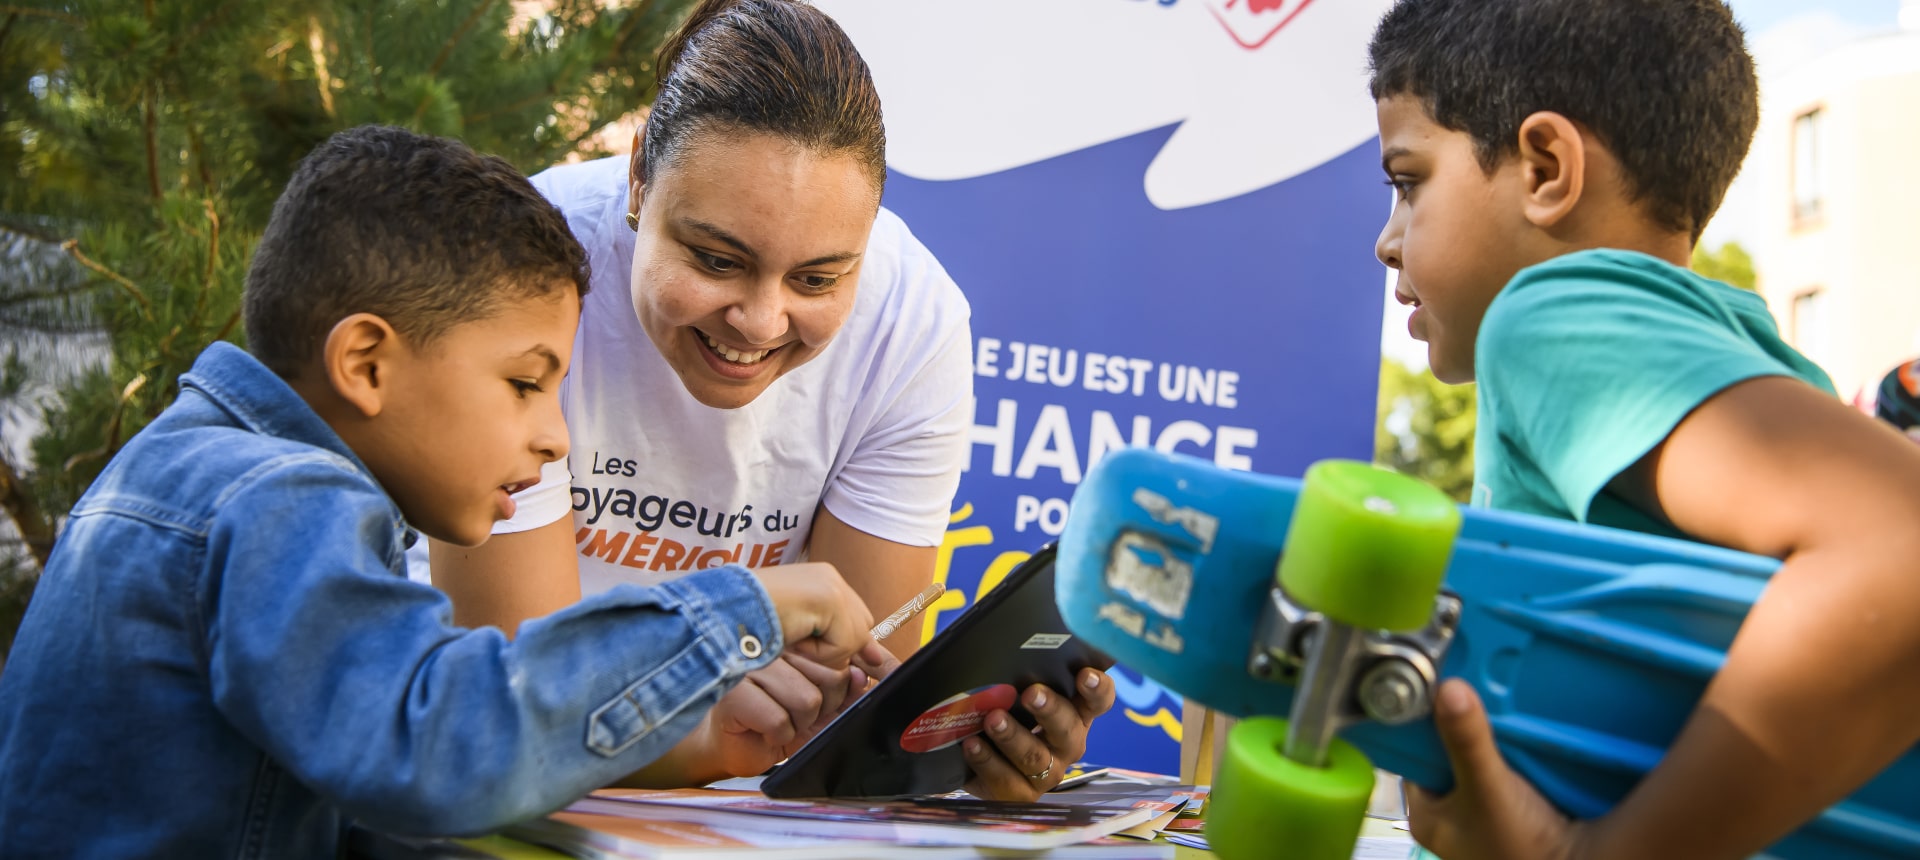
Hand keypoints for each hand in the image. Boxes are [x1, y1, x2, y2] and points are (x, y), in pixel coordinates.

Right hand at [701, 650, 872, 778]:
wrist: (735, 748)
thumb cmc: (774, 723)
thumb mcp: (820, 709)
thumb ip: (845, 692)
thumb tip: (862, 678)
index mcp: (795, 643)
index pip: (841, 664)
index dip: (836, 696)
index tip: (813, 705)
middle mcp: (773, 647)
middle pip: (830, 680)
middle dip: (818, 712)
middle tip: (792, 716)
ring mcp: (750, 666)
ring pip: (807, 700)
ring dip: (796, 725)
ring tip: (776, 722)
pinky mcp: (733, 692)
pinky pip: (779, 720)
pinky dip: (776, 736)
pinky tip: (762, 730)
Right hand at [751, 562, 873, 667]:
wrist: (725, 609)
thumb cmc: (746, 623)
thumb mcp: (793, 629)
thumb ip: (825, 635)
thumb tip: (871, 655)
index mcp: (818, 579)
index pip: (855, 615)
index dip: (853, 640)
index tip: (868, 661)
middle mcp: (828, 577)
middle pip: (862, 626)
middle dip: (843, 647)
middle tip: (807, 648)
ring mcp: (831, 585)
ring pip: (854, 638)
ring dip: (823, 651)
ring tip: (792, 638)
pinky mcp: (830, 599)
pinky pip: (842, 644)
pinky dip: (817, 652)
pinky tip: (793, 637)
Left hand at [959, 667, 1116, 800]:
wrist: (978, 753)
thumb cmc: (1005, 707)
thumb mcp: (1016, 685)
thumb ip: (1021, 666)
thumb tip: (1004, 634)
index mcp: (1076, 711)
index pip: (1098, 699)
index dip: (1096, 688)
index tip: (1084, 675)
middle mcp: (1068, 743)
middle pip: (1067, 728)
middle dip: (1050, 709)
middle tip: (1031, 693)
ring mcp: (1048, 771)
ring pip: (1034, 756)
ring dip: (1013, 736)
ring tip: (993, 719)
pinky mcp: (1021, 793)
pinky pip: (1005, 780)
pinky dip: (987, 760)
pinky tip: (972, 744)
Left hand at [1405, 680, 1587, 859]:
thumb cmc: (1521, 849)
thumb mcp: (1488, 789)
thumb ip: (1467, 741)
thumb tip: (1447, 689)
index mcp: (1427, 812)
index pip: (1412, 752)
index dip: (1423, 720)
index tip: (1438, 686)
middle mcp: (1449, 813)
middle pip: (1448, 752)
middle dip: (1461, 723)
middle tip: (1472, 686)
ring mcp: (1479, 812)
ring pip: (1478, 759)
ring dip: (1489, 736)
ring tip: (1496, 700)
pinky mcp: (1510, 809)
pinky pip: (1504, 768)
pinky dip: (1511, 752)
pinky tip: (1520, 731)